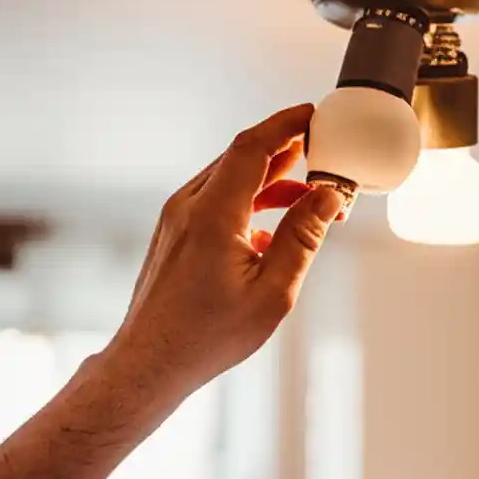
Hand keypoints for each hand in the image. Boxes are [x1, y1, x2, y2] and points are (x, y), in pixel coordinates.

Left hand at [104, 104, 343, 398]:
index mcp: (213, 214)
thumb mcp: (272, 291)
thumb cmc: (205, 337)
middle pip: (241, 159)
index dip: (287, 125)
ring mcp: (176, 220)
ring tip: (309, 196)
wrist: (150, 363)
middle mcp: (189, 207)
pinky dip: (249, 205)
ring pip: (229, 181)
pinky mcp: (174, 236)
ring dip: (270, 182)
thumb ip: (303, 237)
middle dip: (286, 152)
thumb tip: (328, 197)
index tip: (315, 115)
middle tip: (323, 153)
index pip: (252, 146)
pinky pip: (216, 204)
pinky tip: (272, 234)